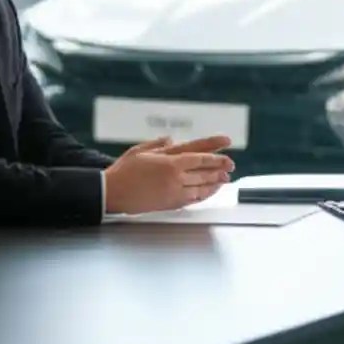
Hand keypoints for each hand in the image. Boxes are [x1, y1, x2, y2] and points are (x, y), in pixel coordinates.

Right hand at [103, 135, 235, 214]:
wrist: (111, 193)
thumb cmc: (123, 171)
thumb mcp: (140, 150)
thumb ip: (158, 144)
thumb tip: (171, 139)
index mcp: (168, 160)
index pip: (198, 153)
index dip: (215, 149)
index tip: (227, 143)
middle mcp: (174, 176)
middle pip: (204, 170)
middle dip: (220, 167)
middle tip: (231, 165)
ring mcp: (174, 191)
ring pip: (202, 186)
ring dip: (215, 182)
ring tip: (225, 179)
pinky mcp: (171, 203)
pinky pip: (193, 198)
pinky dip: (204, 194)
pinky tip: (210, 191)